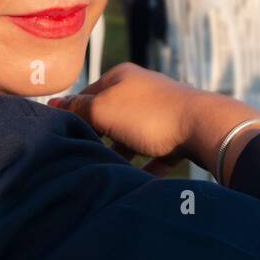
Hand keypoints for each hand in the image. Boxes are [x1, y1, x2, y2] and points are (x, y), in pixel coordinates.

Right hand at [49, 63, 259, 181]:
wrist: (203, 126)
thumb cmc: (148, 115)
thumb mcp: (104, 109)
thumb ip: (79, 108)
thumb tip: (56, 104)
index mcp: (121, 77)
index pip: (87, 94)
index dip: (72, 113)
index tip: (61, 134)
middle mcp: (142, 88)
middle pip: (110, 114)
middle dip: (97, 134)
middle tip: (84, 154)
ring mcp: (162, 110)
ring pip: (132, 134)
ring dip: (121, 152)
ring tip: (108, 170)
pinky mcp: (179, 133)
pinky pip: (156, 152)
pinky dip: (147, 165)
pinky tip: (137, 182)